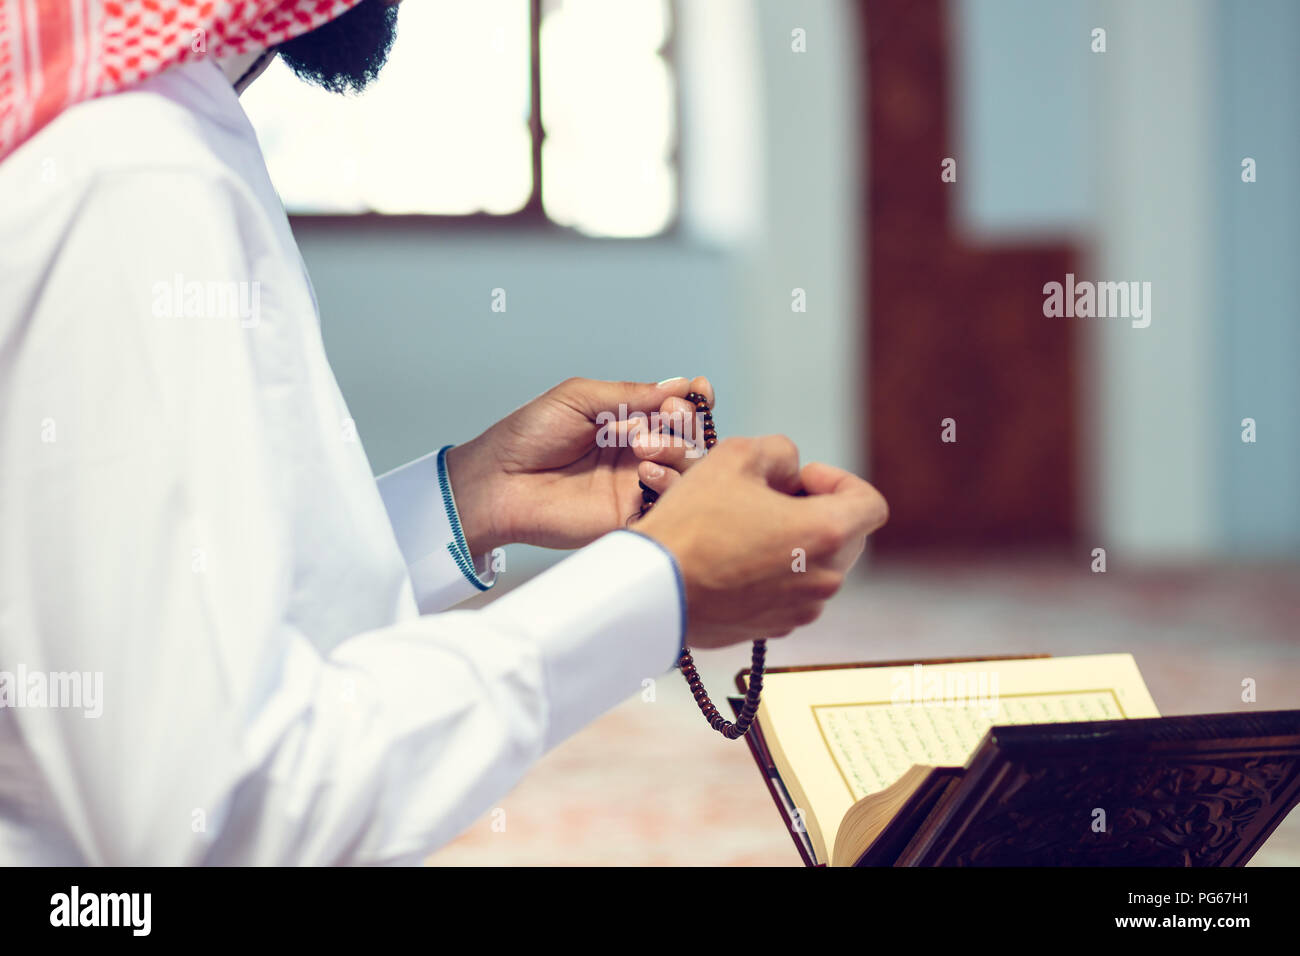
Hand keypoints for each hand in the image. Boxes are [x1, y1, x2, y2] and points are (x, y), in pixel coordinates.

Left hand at [444, 376, 715, 553]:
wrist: (498, 482)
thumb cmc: (528, 435)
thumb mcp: (579, 398)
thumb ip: (629, 394)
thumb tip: (678, 386)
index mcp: (628, 423)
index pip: (677, 412)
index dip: (693, 402)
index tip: (698, 392)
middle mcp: (638, 454)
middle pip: (689, 441)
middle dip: (685, 425)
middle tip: (667, 416)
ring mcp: (635, 487)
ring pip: (686, 473)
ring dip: (677, 452)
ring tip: (644, 447)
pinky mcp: (629, 518)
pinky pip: (667, 508)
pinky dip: (669, 488)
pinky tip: (647, 473)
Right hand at [634, 435, 888, 648]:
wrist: (651, 591)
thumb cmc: (691, 523)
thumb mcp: (735, 456)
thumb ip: (779, 451)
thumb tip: (790, 471)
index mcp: (826, 533)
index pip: (870, 503)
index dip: (838, 480)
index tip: (799, 478)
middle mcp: (824, 578)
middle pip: (845, 535)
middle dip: (815, 510)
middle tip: (766, 498)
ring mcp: (800, 609)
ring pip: (816, 565)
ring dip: (793, 543)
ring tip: (743, 529)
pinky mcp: (773, 629)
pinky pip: (789, 593)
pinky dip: (773, 574)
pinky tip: (730, 561)